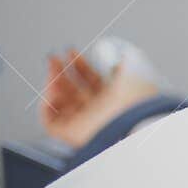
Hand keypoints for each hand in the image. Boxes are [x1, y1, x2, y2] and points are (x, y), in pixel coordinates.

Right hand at [39, 50, 159, 148]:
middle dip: (62, 72)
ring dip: (53, 85)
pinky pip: (51, 123)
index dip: (81, 66)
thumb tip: (117, 51)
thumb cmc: (140, 98)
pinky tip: (53, 92)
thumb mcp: (137, 70)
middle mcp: (100, 112)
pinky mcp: (72, 135)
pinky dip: (48, 107)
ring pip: (61, 104)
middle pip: (74, 91)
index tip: (72, 51)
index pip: (92, 81)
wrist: (136, 123)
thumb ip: (126, 57)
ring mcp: (86, 124)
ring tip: (52, 69)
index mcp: (115, 98)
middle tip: (53, 57)